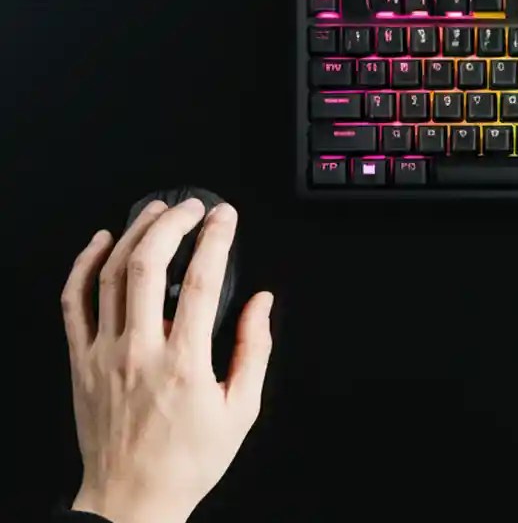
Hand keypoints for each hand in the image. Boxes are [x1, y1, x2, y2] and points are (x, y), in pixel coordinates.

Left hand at [61, 198, 273, 522]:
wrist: (131, 498)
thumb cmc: (187, 460)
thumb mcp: (241, 411)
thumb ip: (254, 350)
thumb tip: (261, 304)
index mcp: (184, 364)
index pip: (201, 282)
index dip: (216, 239)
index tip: (225, 217)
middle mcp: (140, 352)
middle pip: (148, 267)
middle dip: (172, 224)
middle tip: (192, 207)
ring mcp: (104, 354)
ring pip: (109, 277)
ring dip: (133, 234)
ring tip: (155, 212)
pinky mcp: (80, 361)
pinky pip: (72, 303)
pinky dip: (82, 266)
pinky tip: (99, 242)